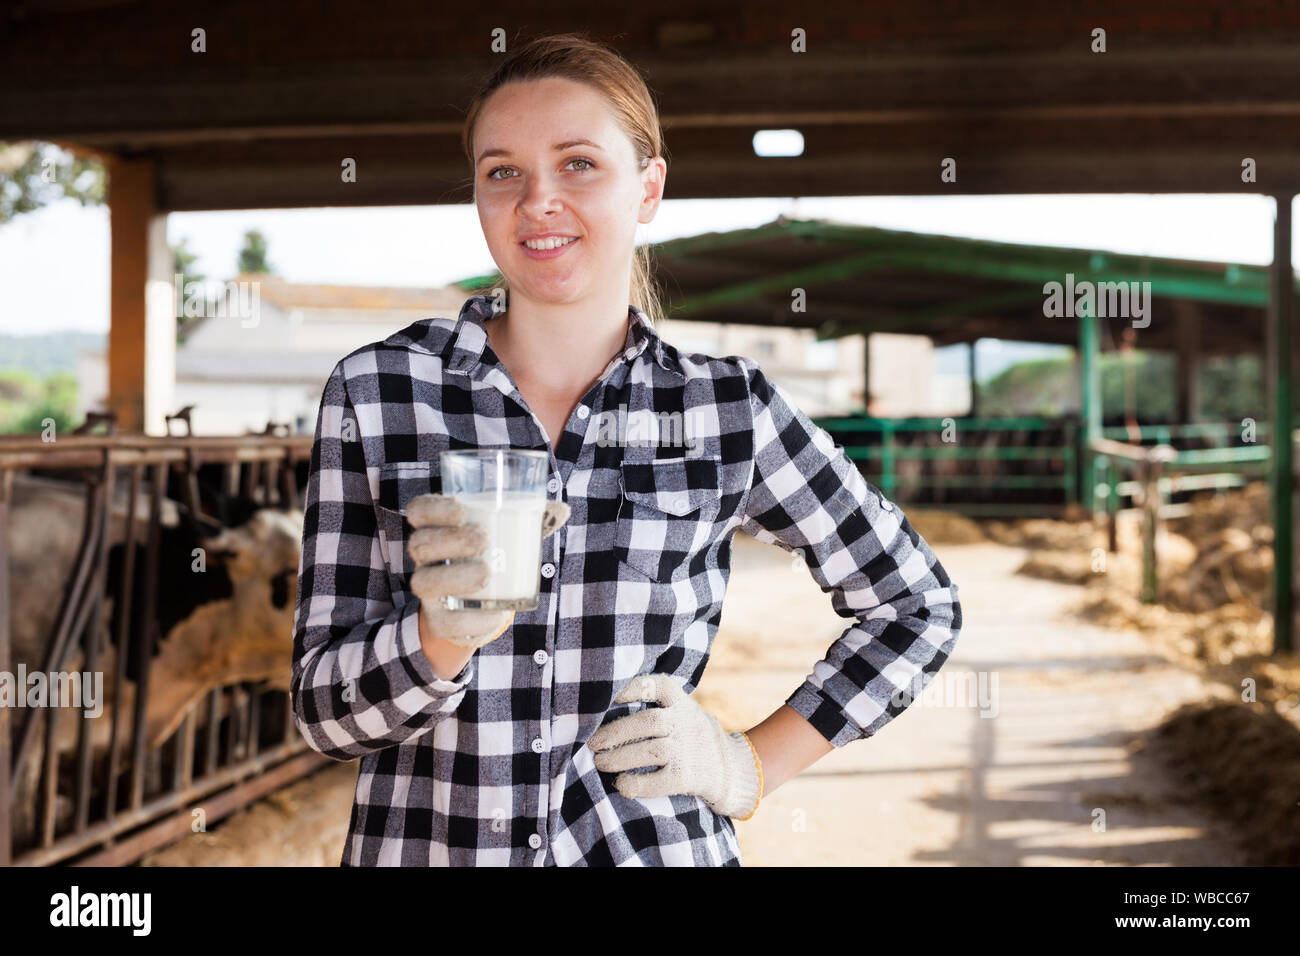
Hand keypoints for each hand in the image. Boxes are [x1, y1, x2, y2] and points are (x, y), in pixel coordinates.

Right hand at [406, 493, 570, 648]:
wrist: (478, 609)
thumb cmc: (493, 559)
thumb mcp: (508, 537)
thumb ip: (530, 522)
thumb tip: (561, 510)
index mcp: (437, 529)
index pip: (420, 511)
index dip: (434, 509)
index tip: (463, 510)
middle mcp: (426, 559)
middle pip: (420, 544)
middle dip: (451, 541)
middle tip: (483, 539)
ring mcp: (429, 591)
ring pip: (425, 583)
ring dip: (456, 577)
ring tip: (486, 574)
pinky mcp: (439, 621)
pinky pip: (446, 622)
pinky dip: (472, 619)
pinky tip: (494, 613)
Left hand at [588, 673, 762, 819]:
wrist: (730, 768)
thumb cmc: (691, 735)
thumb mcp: (683, 710)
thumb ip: (655, 706)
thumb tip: (603, 705)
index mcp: (680, 702)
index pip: (657, 686)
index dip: (632, 688)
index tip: (610, 695)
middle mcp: (685, 723)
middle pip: (647, 722)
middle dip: (615, 732)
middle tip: (591, 743)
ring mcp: (687, 751)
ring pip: (650, 751)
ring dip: (619, 757)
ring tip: (599, 762)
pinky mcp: (687, 778)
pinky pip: (658, 781)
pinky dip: (636, 783)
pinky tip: (621, 783)